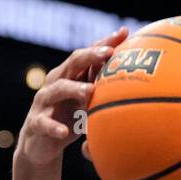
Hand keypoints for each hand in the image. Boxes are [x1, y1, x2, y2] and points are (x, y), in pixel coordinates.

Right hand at [17, 26, 129, 168]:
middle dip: (90, 56)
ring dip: (73, 89)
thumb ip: (107, 92)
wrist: (42, 146)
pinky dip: (54, 127)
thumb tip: (144, 85)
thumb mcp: (90, 104)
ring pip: (56, 90)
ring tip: (90, 91)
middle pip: (72, 63)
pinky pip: (44, 123)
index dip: (104, 43)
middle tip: (108, 53)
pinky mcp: (36, 123)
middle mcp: (56, 83)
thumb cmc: (71, 120)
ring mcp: (44, 102)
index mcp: (71, 76)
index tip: (124, 33)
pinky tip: (65, 132)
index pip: (88, 54)